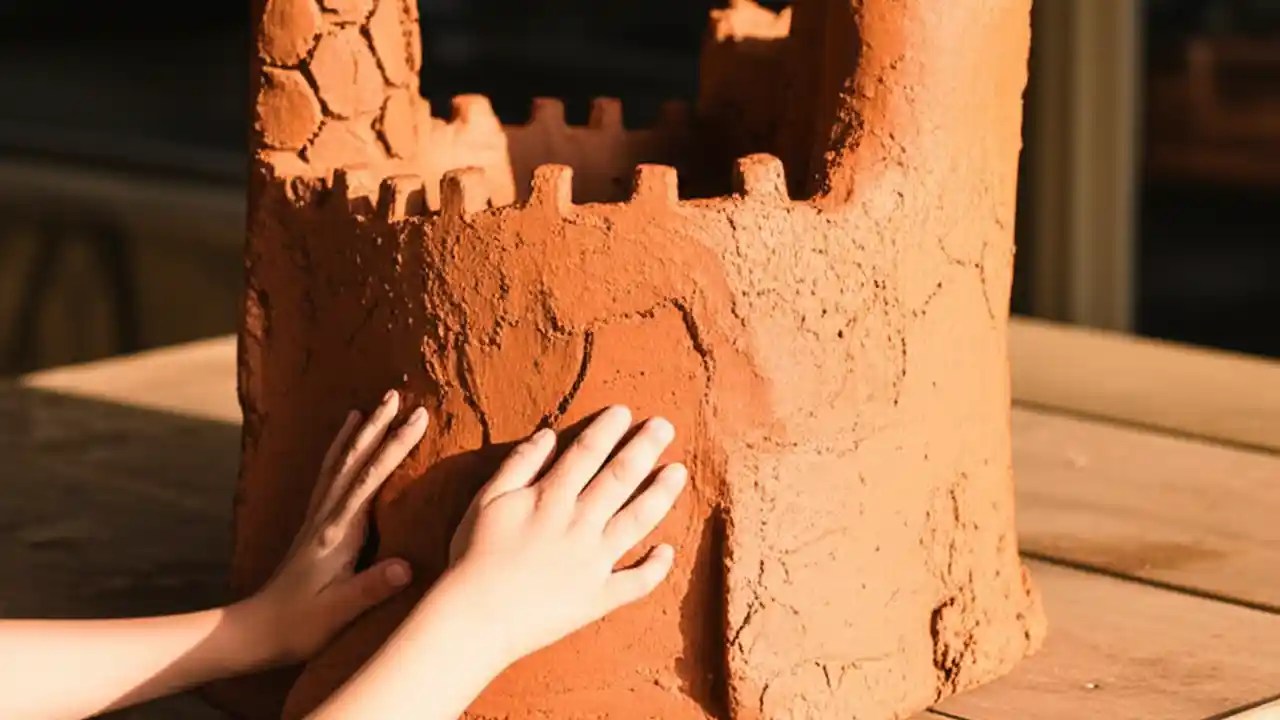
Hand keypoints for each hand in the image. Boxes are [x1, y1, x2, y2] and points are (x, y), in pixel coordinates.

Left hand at [236, 390, 428, 665]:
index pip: (372, 479)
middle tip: (398, 393)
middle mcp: (327, 518)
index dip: (396, 445)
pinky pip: (329, 477)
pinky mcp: (315, 527)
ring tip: (372, 405)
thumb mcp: (338, 613)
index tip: (419, 416)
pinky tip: (345, 443)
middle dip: (379, 426)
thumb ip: (371, 589)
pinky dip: (339, 452)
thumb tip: (406, 567)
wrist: (254, 631)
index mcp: (339, 534)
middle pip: (354, 460)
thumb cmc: (298, 626)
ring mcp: (318, 519)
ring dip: (358, 432)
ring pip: (340, 464)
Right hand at [438, 405, 687, 663]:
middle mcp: (580, 524)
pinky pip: (636, 581)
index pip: (587, 453)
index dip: (607, 430)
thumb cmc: (473, 555)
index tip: (625, 411)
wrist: (475, 618)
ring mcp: (594, 561)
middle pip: (620, 478)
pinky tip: (667, 550)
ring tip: (678, 472)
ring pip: (638, 520)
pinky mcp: (599, 597)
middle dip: (645, 448)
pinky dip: (655, 567)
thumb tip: (548, 435)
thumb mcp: (487, 500)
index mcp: (551, 497)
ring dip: (661, 494)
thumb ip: (519, 464)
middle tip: (665, 427)